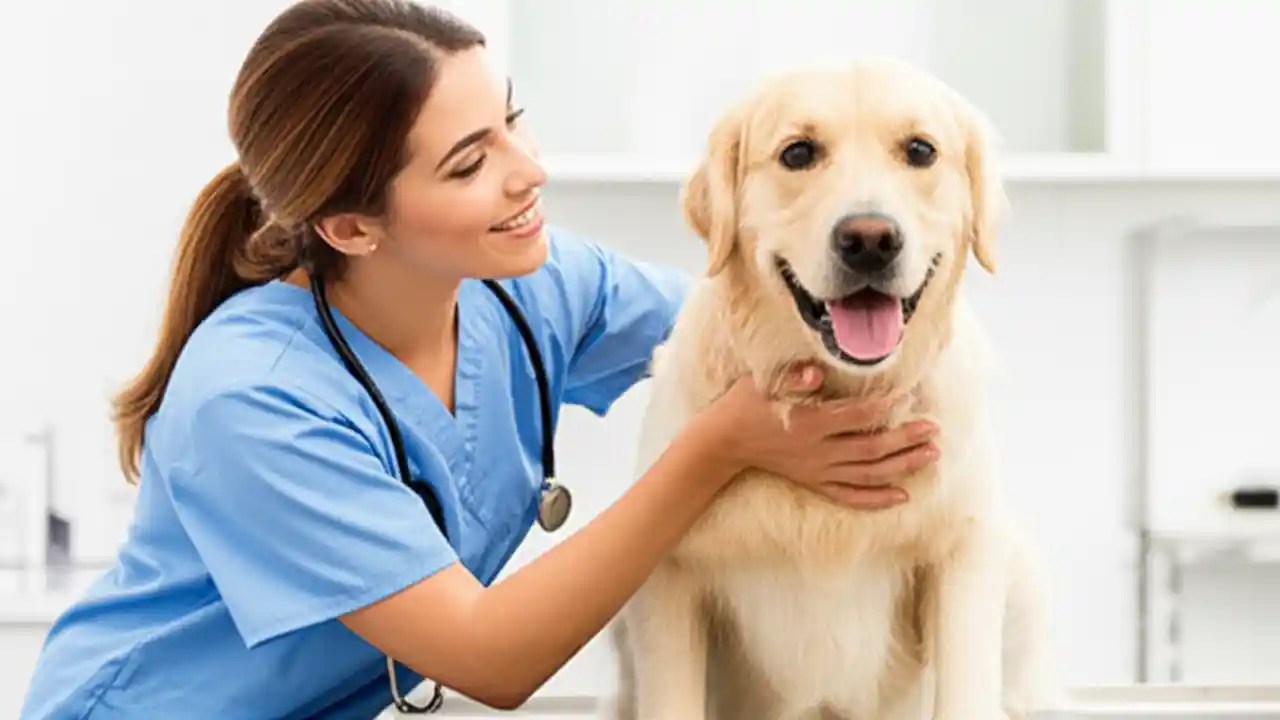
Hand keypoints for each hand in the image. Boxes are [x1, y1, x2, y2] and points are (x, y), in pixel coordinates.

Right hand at [696, 364, 938, 508]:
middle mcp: (817, 451)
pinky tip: (903, 495)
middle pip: (871, 448)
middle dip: (905, 439)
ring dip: (902, 466)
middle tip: (934, 429)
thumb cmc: (746, 404)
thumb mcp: (763, 383)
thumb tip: (814, 372)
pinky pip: (851, 496)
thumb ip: (791, 379)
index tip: (908, 395)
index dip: (884, 407)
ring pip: (868, 473)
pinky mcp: (815, 482)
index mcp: (809, 423)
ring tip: (931, 455)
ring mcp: (818, 471)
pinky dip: (877, 498)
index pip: (855, 416)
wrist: (724, 442)